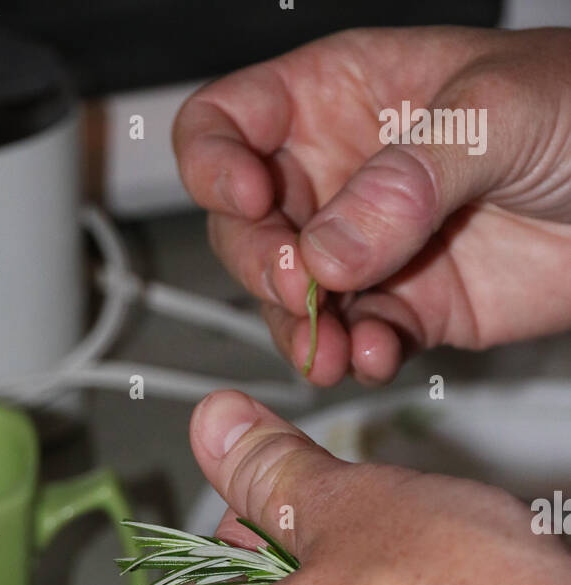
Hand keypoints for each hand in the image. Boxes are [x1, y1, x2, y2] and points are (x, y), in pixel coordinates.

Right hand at [173, 27, 570, 384]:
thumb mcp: (497, 112)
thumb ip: (407, 178)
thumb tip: (329, 250)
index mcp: (343, 96)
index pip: (228, 121)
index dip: (215, 165)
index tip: (250, 203)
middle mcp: (342, 175)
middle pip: (244, 226)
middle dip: (261, 265)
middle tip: (302, 289)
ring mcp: (370, 248)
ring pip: (290, 299)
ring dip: (301, 331)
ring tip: (336, 348)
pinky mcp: (407, 308)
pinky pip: (353, 342)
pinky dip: (354, 359)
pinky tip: (377, 357)